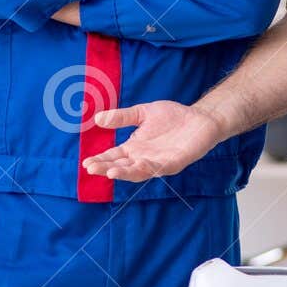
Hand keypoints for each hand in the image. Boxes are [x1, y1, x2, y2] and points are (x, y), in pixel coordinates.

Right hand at [82, 101, 223, 181]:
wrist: (200, 117)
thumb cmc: (173, 116)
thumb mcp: (143, 113)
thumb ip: (122, 117)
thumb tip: (97, 119)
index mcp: (135, 148)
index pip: (114, 157)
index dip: (100, 160)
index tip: (86, 163)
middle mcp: (144, 158)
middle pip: (122, 166)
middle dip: (107, 168)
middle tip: (91, 169)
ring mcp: (158, 162)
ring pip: (138, 172)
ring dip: (124, 173)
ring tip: (110, 172)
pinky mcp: (174, 162)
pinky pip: (159, 168)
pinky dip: (147, 168)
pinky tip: (137, 165)